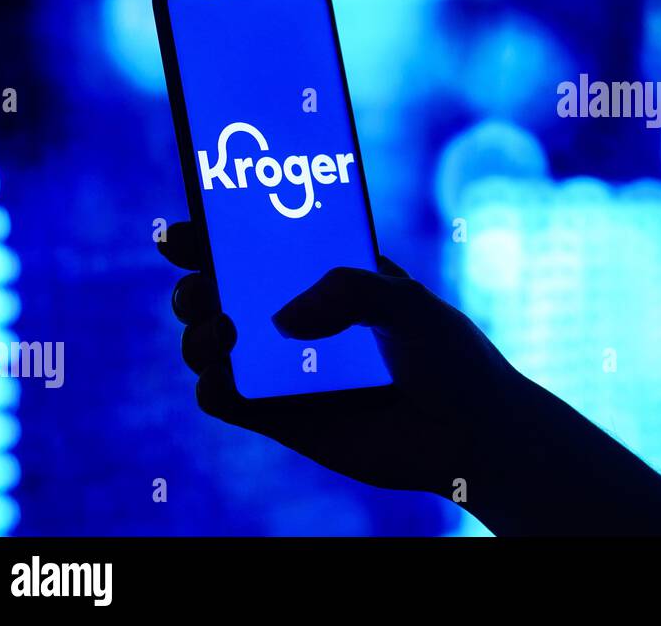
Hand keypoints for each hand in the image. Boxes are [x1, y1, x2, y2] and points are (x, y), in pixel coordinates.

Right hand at [158, 221, 521, 496]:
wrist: (470, 436)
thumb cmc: (450, 360)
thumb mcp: (410, 305)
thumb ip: (351, 292)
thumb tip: (279, 320)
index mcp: (332, 275)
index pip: (266, 242)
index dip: (220, 229)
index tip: (190, 223)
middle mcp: (302, 318)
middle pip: (225, 288)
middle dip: (196, 279)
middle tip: (200, 281)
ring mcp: (286, 367)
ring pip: (213, 341)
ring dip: (197, 331)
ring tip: (221, 330)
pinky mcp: (281, 417)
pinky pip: (224, 397)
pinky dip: (210, 382)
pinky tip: (222, 371)